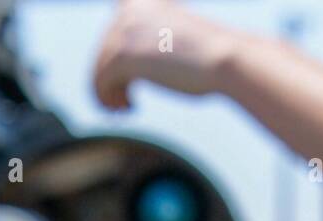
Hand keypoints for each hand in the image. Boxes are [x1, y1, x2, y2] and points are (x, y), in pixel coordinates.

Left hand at [94, 0, 228, 109]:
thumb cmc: (210, 60)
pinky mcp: (122, 54)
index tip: (122, 69)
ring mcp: (125, 30)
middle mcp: (131, 10)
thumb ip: (151, 45)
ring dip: (108, 91)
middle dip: (110, 77)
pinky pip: (99, 81)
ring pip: (99, 67)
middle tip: (124, 100)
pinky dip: (108, 99)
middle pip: (104, 49)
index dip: (112, 44)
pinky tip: (129, 107)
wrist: (224, 60)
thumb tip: (126, 67)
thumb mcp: (177, 43)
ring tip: (124, 107)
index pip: (115, 15)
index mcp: (147, 1)